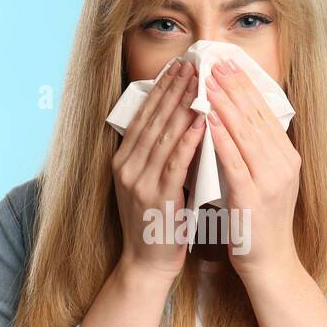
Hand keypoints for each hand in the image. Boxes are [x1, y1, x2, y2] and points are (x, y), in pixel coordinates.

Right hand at [111, 59, 203, 282]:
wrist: (148, 264)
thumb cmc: (158, 223)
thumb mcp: (150, 183)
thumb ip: (158, 156)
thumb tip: (179, 123)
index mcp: (124, 160)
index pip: (144, 116)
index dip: (161, 89)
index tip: (179, 66)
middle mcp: (127, 167)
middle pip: (153, 119)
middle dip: (174, 89)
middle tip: (193, 63)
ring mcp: (139, 182)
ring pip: (164, 135)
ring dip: (184, 105)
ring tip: (201, 81)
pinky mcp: (157, 197)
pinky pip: (175, 161)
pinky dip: (189, 138)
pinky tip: (203, 120)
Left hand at [205, 57, 302, 282]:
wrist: (269, 263)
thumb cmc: (258, 223)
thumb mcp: (264, 181)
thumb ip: (256, 153)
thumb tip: (238, 121)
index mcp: (286, 157)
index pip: (264, 113)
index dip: (245, 86)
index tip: (227, 63)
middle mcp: (282, 164)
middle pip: (256, 116)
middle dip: (233, 86)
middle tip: (214, 61)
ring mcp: (269, 180)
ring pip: (245, 133)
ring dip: (224, 104)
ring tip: (206, 81)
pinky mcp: (252, 196)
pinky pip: (233, 160)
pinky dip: (221, 136)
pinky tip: (207, 118)